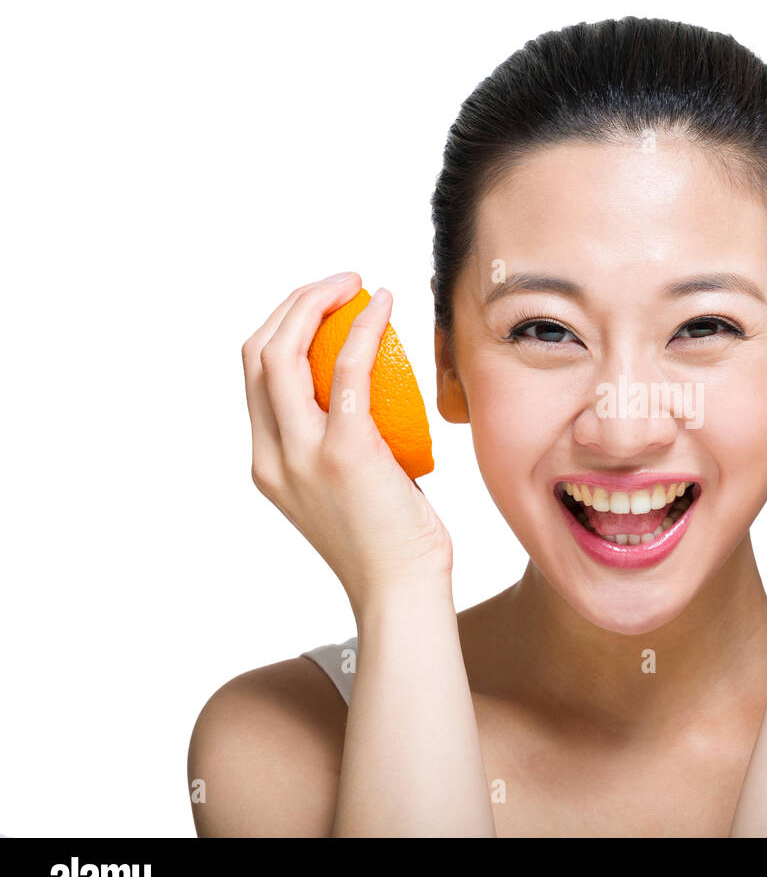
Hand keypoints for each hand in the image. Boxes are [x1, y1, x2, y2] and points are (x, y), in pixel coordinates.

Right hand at [241, 272, 451, 612]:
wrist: (401, 592)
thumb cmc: (390, 543)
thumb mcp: (347, 487)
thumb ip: (342, 445)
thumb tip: (373, 400)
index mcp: (266, 462)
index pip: (254, 375)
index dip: (281, 327)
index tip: (320, 306)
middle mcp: (272, 455)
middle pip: (259, 353)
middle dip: (293, 303)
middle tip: (340, 284)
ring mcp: (302, 454)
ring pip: (284, 353)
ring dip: (316, 303)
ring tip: (356, 285)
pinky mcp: (344, 453)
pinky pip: (347, 371)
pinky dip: (362, 328)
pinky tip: (383, 305)